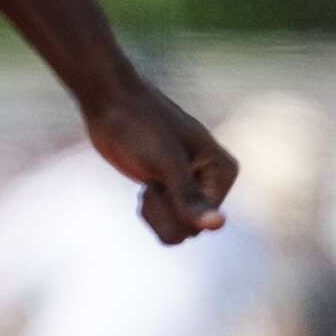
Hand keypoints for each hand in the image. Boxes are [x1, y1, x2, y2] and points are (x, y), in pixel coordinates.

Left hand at [85, 76, 234, 245]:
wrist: (111, 104)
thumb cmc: (140, 127)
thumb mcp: (165, 164)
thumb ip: (190, 198)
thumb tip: (218, 226)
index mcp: (224, 173)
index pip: (201, 223)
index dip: (172, 210)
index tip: (160, 179)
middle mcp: (213, 183)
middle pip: (188, 231)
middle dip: (162, 212)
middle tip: (152, 181)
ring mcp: (191, 187)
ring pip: (175, 229)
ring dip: (154, 212)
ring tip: (150, 181)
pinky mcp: (170, 190)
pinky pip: (164, 221)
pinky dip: (149, 210)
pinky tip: (146, 185)